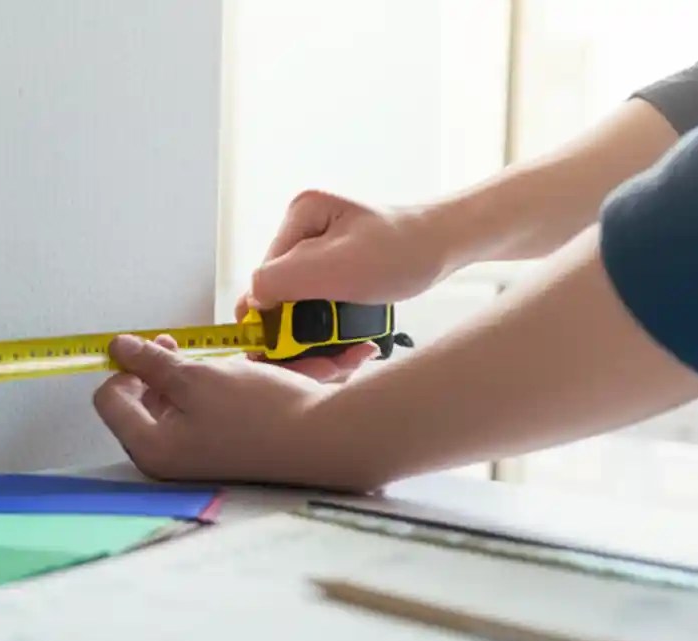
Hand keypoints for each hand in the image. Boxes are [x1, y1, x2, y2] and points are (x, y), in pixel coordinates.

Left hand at [93, 334, 379, 490]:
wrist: (321, 440)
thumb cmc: (258, 410)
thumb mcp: (197, 376)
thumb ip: (151, 362)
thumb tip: (118, 348)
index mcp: (151, 446)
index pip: (109, 399)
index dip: (125, 367)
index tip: (154, 348)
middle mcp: (166, 460)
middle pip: (138, 404)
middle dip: (153, 371)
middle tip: (177, 347)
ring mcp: (194, 460)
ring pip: (170, 408)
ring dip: (181, 380)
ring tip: (209, 365)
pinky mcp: (219, 454)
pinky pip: (196, 417)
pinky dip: (204, 395)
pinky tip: (227, 381)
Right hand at [234, 190, 445, 380]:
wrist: (448, 246)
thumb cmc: (404, 250)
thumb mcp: (337, 266)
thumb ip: (283, 279)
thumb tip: (249, 300)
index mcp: (298, 218)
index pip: (262, 282)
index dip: (271, 323)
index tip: (289, 354)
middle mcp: (302, 234)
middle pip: (280, 303)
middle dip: (301, 341)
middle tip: (332, 365)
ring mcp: (318, 257)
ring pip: (299, 316)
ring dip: (322, 346)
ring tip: (352, 358)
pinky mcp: (334, 277)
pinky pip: (321, 317)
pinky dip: (336, 339)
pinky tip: (356, 348)